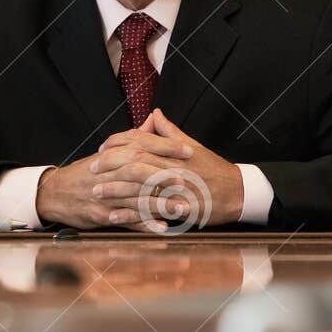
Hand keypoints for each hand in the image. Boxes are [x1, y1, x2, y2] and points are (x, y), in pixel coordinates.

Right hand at [33, 136, 188, 231]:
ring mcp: (104, 195)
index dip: (166, 148)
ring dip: (160, 203)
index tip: (189, 150)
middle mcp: (108, 173)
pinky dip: (144, 224)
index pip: (142, 146)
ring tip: (183, 207)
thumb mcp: (107, 152)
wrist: (54, 192)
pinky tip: (162, 227)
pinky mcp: (100, 215)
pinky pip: (125, 220)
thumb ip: (134, 138)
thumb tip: (154, 118)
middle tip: (188, 179)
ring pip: (135, 198)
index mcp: (112, 155)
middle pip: (138, 170)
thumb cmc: (85, 173)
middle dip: (164, 175)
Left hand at [93, 108, 244, 229]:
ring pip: (140, 188)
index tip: (101, 149)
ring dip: (115, 191)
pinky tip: (114, 216)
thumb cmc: (215, 170)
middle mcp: (173, 168)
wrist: (239, 192)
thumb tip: (154, 114)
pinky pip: (150, 213)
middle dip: (110, 166)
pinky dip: (130, 215)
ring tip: (96, 193)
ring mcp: (176, 190)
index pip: (140, 142)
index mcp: (174, 152)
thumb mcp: (193, 146)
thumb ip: (170, 132)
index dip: (117, 144)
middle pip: (135, 163)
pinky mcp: (179, 210)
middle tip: (92, 170)